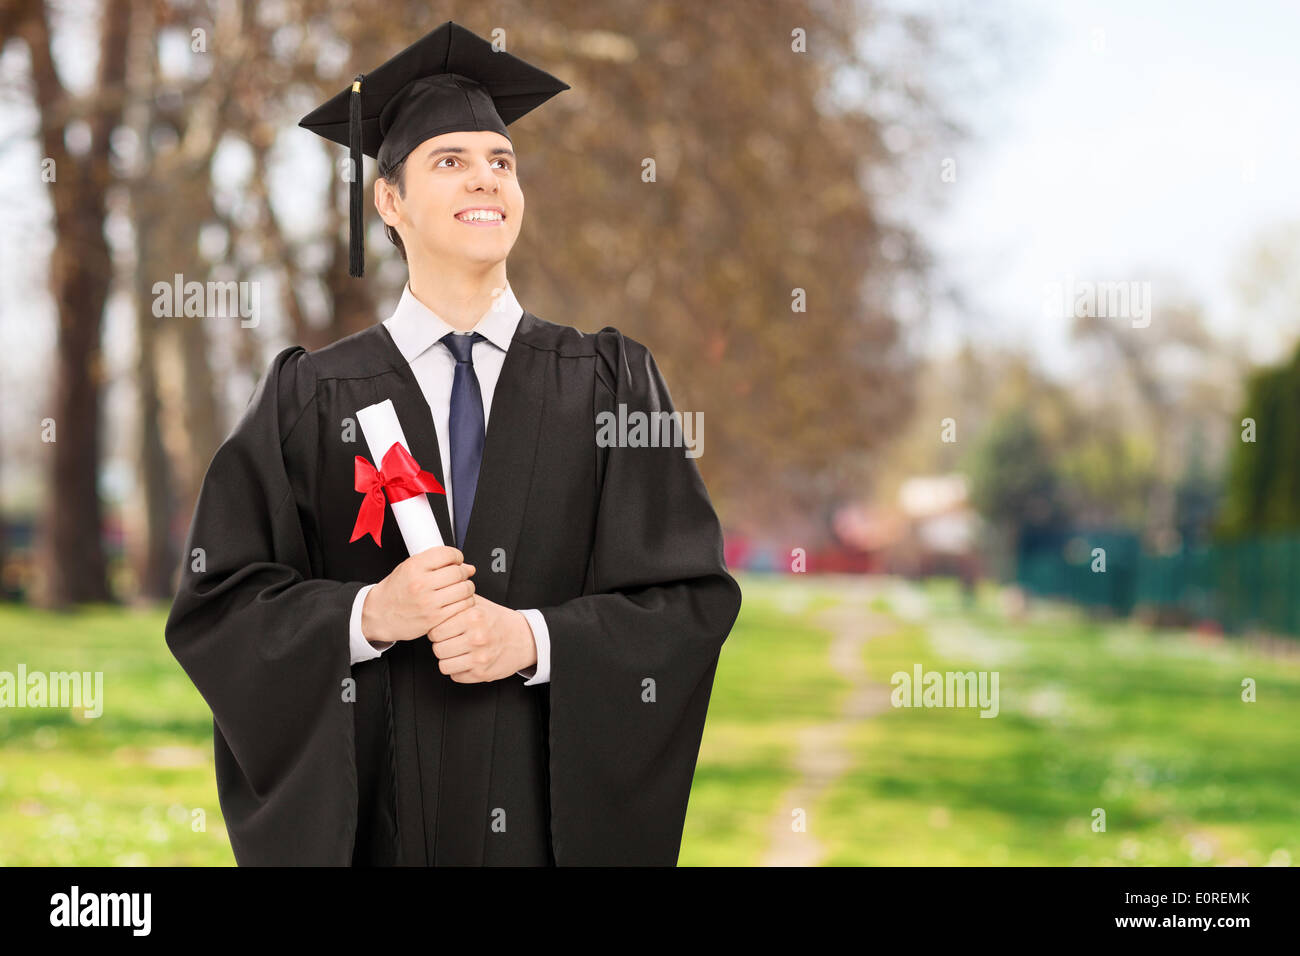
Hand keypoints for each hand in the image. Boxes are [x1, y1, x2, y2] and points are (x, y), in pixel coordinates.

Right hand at [361, 546, 475, 644]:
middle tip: (460, 576)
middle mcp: (421, 584)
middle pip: (459, 572)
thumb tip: (467, 566)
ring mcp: (428, 603)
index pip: (448, 554)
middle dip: (464, 573)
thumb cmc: (395, 590)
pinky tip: (457, 601)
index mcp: (414, 567)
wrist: (379, 614)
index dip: (457, 556)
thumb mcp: (409, 568)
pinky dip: (465, 603)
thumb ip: (435, 563)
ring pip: (464, 590)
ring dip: (467, 588)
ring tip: (459, 589)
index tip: (457, 561)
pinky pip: (462, 607)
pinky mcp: (434, 618)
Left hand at [428, 596, 536, 682]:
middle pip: (438, 649)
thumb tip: (437, 594)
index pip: (436, 630)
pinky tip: (466, 660)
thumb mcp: (480, 603)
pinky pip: (455, 676)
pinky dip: (459, 670)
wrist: (526, 639)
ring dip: (448, 659)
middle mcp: (477, 638)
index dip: (437, 631)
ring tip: (457, 652)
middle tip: (450, 641)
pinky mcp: (482, 674)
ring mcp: (480, 658)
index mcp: (473, 617)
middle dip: (442, 645)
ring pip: (444, 665)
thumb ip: (458, 598)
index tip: (443, 630)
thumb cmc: (499, 621)